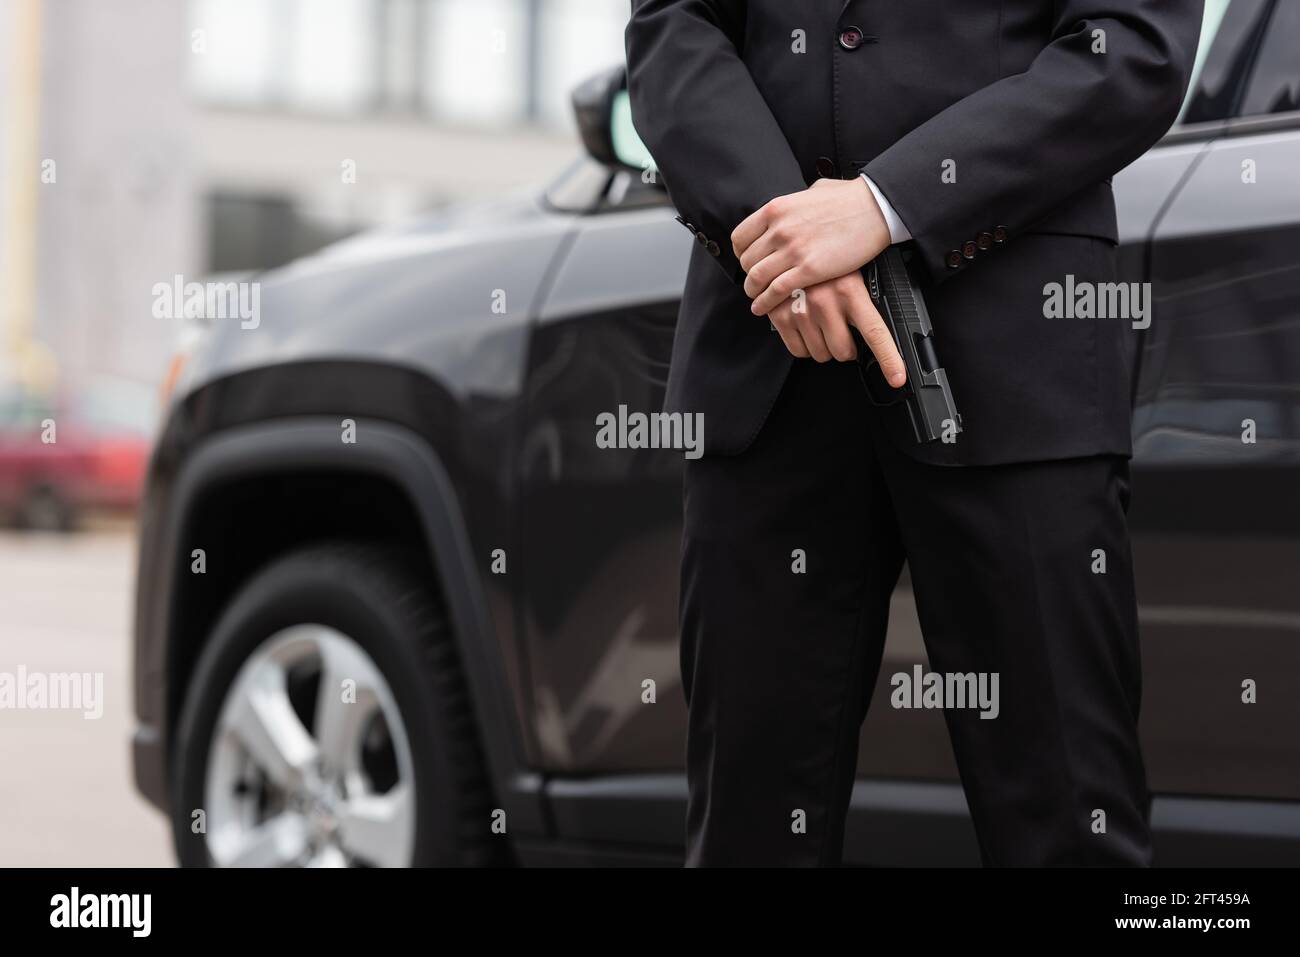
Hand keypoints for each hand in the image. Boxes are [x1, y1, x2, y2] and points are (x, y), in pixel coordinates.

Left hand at [734, 177, 890, 317]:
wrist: (876, 209)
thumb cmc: (850, 199)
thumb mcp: (814, 191)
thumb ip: (796, 202)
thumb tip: (793, 207)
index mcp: (776, 209)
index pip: (740, 238)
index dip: (741, 254)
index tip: (748, 261)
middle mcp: (780, 229)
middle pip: (747, 261)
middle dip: (750, 274)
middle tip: (757, 282)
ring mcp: (793, 250)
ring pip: (757, 278)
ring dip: (754, 292)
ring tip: (758, 298)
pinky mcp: (809, 270)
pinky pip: (776, 291)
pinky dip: (765, 303)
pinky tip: (764, 308)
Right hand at [767, 271, 906, 386]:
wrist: (790, 245)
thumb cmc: (827, 264)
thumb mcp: (851, 274)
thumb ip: (860, 303)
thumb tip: (873, 337)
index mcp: (851, 291)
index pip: (875, 333)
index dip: (888, 360)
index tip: (897, 378)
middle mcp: (826, 302)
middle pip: (843, 351)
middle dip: (844, 348)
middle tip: (841, 331)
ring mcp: (802, 311)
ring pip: (820, 354)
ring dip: (823, 347)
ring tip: (821, 325)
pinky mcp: (781, 316)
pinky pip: (798, 351)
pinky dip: (803, 346)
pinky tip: (806, 328)